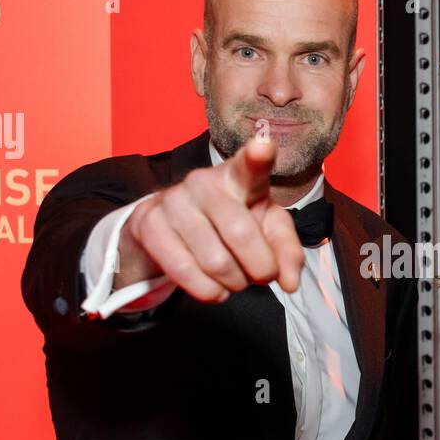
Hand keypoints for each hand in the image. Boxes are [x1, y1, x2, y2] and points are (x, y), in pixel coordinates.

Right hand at [117, 135, 304, 301]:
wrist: (173, 225)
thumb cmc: (231, 223)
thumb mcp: (266, 231)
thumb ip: (286, 252)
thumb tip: (289, 283)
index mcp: (239, 177)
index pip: (249, 166)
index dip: (257, 157)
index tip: (263, 148)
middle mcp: (204, 182)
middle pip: (240, 234)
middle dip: (260, 268)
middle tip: (262, 276)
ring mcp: (173, 201)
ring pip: (215, 262)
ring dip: (234, 283)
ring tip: (235, 280)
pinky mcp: (150, 225)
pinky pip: (185, 272)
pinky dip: (208, 291)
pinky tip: (215, 289)